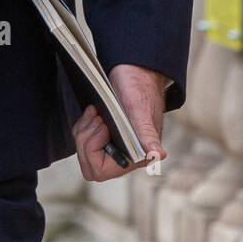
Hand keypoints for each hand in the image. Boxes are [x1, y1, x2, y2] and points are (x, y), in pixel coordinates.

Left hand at [72, 63, 169, 181]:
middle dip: (86, 140)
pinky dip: (84, 124)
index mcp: (138, 156)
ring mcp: (115, 147)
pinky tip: (95, 112)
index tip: (104, 126)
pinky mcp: (107, 137)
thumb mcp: (140, 111)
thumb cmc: (140, 88)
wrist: (137, 71)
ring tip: (99, 113)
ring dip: (85, 129)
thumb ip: (147, 135)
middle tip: (99, 118)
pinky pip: (84, 140)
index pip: (101, 171)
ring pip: (84, 152)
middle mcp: (127, 156)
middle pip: (89, 165)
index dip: (93, 149)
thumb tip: (158, 155)